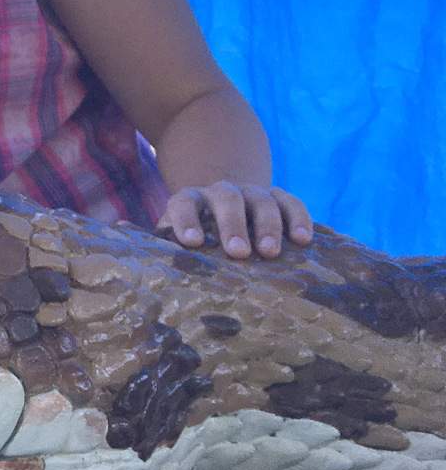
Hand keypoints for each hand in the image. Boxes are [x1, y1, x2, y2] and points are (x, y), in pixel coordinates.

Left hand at [158, 181, 313, 258]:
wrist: (225, 216)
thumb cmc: (200, 241)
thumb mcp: (181, 243)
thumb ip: (172, 253)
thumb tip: (165, 277)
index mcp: (190, 200)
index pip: (183, 204)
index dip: (186, 220)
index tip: (192, 242)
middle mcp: (220, 192)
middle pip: (227, 198)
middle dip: (232, 224)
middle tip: (238, 252)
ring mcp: (251, 192)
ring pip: (261, 199)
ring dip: (267, 225)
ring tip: (270, 252)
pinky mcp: (278, 197)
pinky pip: (290, 201)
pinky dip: (298, 218)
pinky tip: (303, 240)